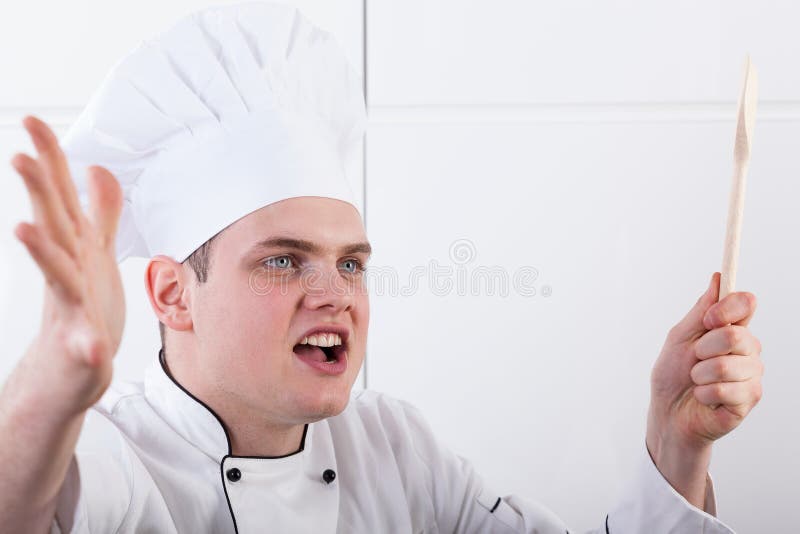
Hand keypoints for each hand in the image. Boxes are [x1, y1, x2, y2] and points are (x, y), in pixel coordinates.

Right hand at [10, 116, 124, 414]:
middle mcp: (67, 273)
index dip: (49, 160)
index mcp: (74, 249)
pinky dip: (87, 346)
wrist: (68, 372)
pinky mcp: (82, 349)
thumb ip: (100, 212)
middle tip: (18, 155)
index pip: (60, 198)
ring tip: (24, 229)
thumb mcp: (95, 253)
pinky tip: (91, 346)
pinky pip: (85, 348)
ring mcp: (72, 311)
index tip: (32, 120)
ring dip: (43, 254)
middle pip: (53, 226)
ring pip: (58, 279)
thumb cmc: (84, 307)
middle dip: (39, 192)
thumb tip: (96, 168)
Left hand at [646, 272, 762, 506]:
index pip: (747, 303)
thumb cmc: (673, 375)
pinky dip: (704, 393)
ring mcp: (751, 376)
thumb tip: (717, 279)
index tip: (708, 319)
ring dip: (699, 374)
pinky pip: (724, 389)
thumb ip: (699, 310)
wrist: (668, 413)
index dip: (728, 307)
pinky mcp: (749, 400)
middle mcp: (748, 351)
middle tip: (694, 359)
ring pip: (727, 365)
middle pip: (736, 335)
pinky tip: (704, 398)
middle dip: (703, 348)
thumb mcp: (679, 338)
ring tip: (697, 381)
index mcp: (732, 329)